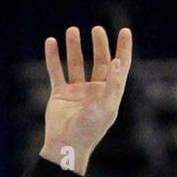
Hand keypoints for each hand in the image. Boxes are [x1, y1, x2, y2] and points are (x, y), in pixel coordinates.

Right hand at [40, 26, 132, 174]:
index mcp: (110, 93)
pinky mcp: (60, 94)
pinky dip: (53, 57)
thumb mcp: (105, 107)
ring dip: (74, 47)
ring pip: (76, 63)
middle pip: (99, 61)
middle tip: (97, 29)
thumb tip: (118, 60)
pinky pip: (56, 71)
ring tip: (72, 29)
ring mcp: (77, 92)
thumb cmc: (90, 130)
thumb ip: (113, 84)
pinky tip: (51, 42)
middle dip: (99, 45)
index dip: (124, 48)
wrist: (66, 146)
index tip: (125, 31)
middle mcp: (95, 90)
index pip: (120, 66)